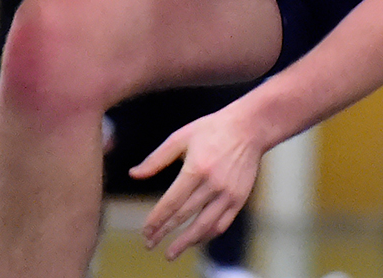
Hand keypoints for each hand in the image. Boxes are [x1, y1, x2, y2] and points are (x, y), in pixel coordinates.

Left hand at [130, 108, 264, 261]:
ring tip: (170, 253)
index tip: (145, 232)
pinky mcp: (239, 199)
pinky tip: (194, 240)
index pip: (171, 202)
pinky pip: (221, 224)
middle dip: (164, 232)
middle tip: (149, 244)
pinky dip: (206, 235)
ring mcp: (228, 194)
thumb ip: (156, 159)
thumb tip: (133, 175)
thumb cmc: (211, 130)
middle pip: (184, 216)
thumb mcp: (180, 137)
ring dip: (185, 242)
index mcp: (196, 168)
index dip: (156, 220)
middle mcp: (213, 184)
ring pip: (204, 226)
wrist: (249, 128)